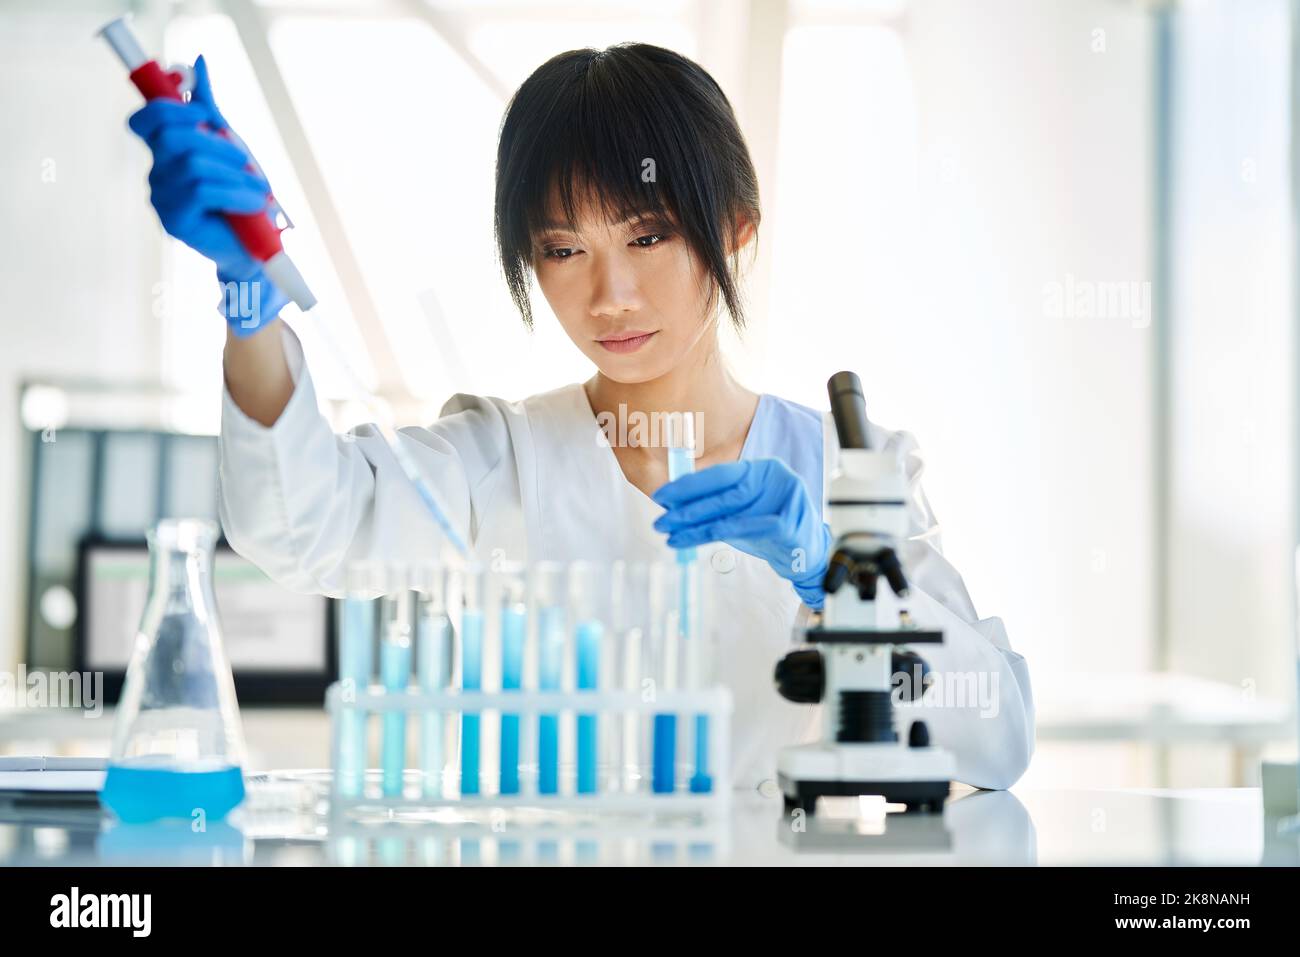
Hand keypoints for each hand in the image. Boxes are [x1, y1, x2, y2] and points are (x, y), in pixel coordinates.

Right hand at [127, 55, 286, 332]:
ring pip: (192, 164)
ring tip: (257, 189)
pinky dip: (236, 192)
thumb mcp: (230, 146)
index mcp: (167, 152)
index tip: (202, 115)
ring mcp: (162, 198)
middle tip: (245, 160)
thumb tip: (197, 63)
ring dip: (234, 172)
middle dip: (215, 141)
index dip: (166, 108)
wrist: (260, 246)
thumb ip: (208, 108)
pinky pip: (202, 191)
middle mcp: (158, 173)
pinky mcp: (175, 221)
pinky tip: (254, 203)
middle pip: (171, 136)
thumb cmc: (244, 196)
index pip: (145, 120)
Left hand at [652, 458, 831, 607]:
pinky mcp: (788, 524)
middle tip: (661, 520)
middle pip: (724, 493)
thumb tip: (674, 503)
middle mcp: (775, 478)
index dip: (689, 484)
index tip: (662, 496)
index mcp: (763, 469)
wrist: (806, 556)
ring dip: (695, 524)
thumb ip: (717, 504)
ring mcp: (785, 499)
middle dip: (688, 507)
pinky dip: (715, 534)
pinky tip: (691, 540)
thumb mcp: (743, 512)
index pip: (721, 473)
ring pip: (730, 512)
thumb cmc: (770, 529)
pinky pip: (744, 528)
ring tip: (670, 533)